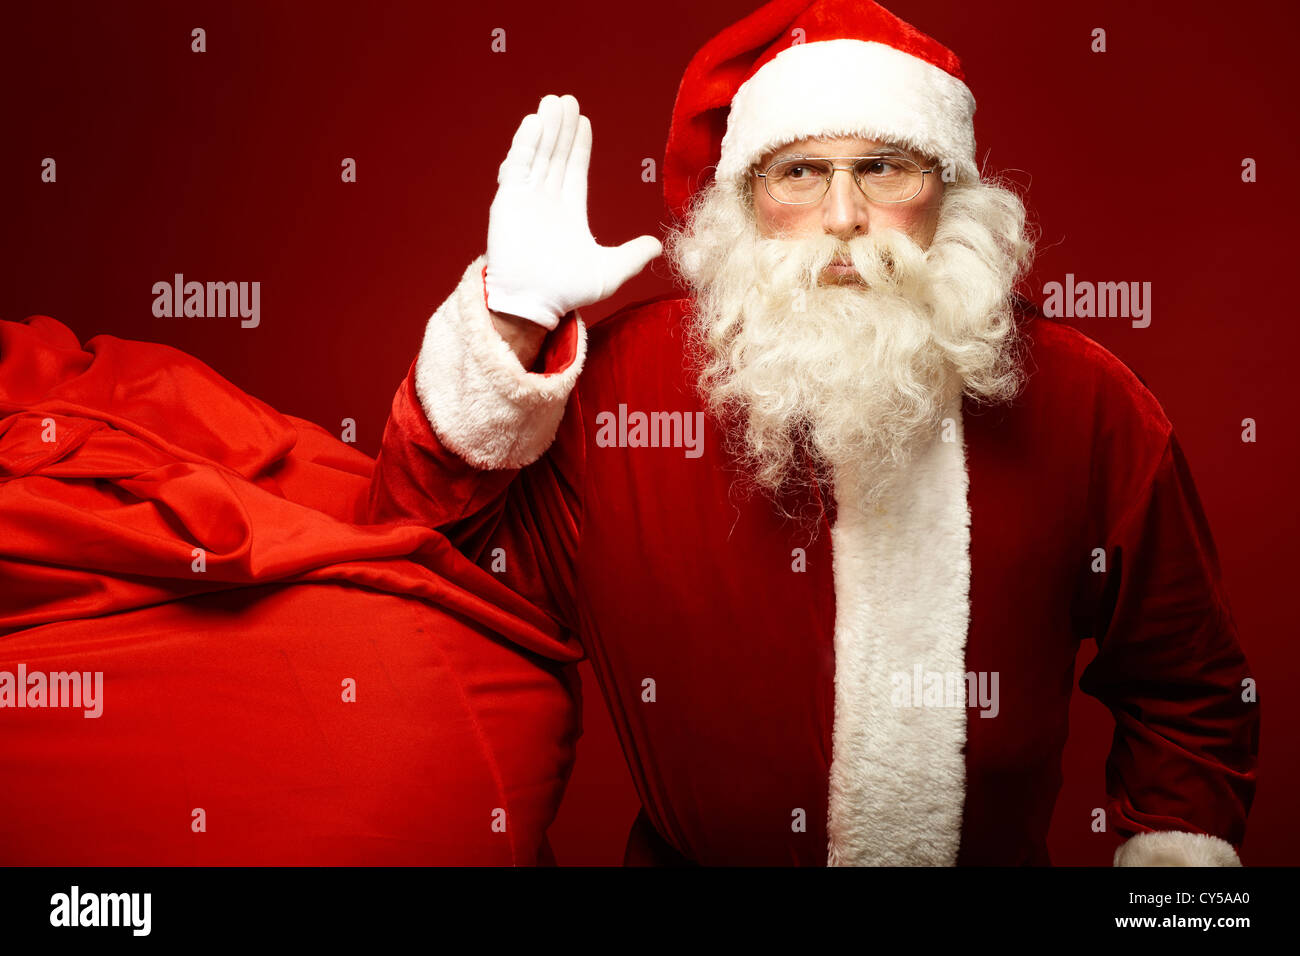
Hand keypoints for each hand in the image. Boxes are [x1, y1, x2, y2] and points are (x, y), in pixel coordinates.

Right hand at [484, 93, 662, 329]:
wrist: (535, 304)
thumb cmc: (568, 292)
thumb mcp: (609, 272)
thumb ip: (632, 255)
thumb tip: (658, 245)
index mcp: (569, 213)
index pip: (574, 170)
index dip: (579, 145)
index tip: (583, 120)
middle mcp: (546, 202)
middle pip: (555, 156)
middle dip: (562, 129)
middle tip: (567, 100)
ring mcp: (526, 200)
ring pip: (538, 155)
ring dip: (545, 128)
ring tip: (553, 102)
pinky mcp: (508, 201)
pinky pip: (518, 167)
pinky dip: (525, 144)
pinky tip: (535, 123)